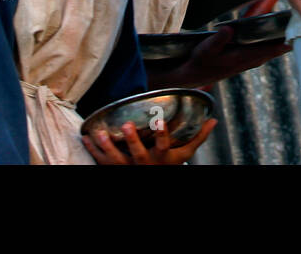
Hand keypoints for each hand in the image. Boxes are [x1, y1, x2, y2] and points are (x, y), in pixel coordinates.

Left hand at [82, 118, 217, 164]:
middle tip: (126, 126)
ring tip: (100, 133)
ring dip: (107, 147)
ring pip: (116, 160)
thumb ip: (198, 137)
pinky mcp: (115, 171)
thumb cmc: (169, 166)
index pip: (164, 145)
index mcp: (163, 158)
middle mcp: (146, 165)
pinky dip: (93, 150)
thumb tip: (214, 120)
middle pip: (138, 154)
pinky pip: (101, 162)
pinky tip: (86, 137)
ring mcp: (129, 169)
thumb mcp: (184, 154)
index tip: (159, 120)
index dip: (161, 134)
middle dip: (132, 141)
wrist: (155, 181)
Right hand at [147, 25, 289, 88]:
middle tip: (289, 43)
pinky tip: (262, 52)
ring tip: (280, 46)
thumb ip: (217, 40)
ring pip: (258, 58)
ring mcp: (237, 66)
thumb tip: (229, 29)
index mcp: (236, 59)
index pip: (260, 52)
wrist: (188, 76)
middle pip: (263, 54)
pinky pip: (252, 59)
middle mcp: (240, 64)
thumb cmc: (197, 61)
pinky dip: (260, 54)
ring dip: (269, 51)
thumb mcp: (204, 49)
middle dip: (276, 48)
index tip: (289, 44)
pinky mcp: (233, 66)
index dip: (274, 48)